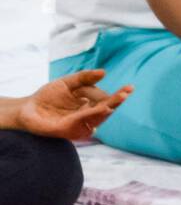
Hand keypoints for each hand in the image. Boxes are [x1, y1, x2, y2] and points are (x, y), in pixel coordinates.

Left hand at [17, 70, 132, 140]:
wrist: (26, 108)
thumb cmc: (48, 96)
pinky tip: (100, 108)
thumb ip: (85, 78)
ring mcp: (80, 126)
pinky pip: (82, 124)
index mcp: (91, 106)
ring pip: (97, 118)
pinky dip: (90, 116)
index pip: (108, 101)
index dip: (119, 95)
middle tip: (125, 93)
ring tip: (114, 101)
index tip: (130, 88)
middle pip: (106, 111)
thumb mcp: (68, 83)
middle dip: (116, 102)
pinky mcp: (69, 132)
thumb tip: (103, 72)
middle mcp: (88, 117)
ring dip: (106, 110)